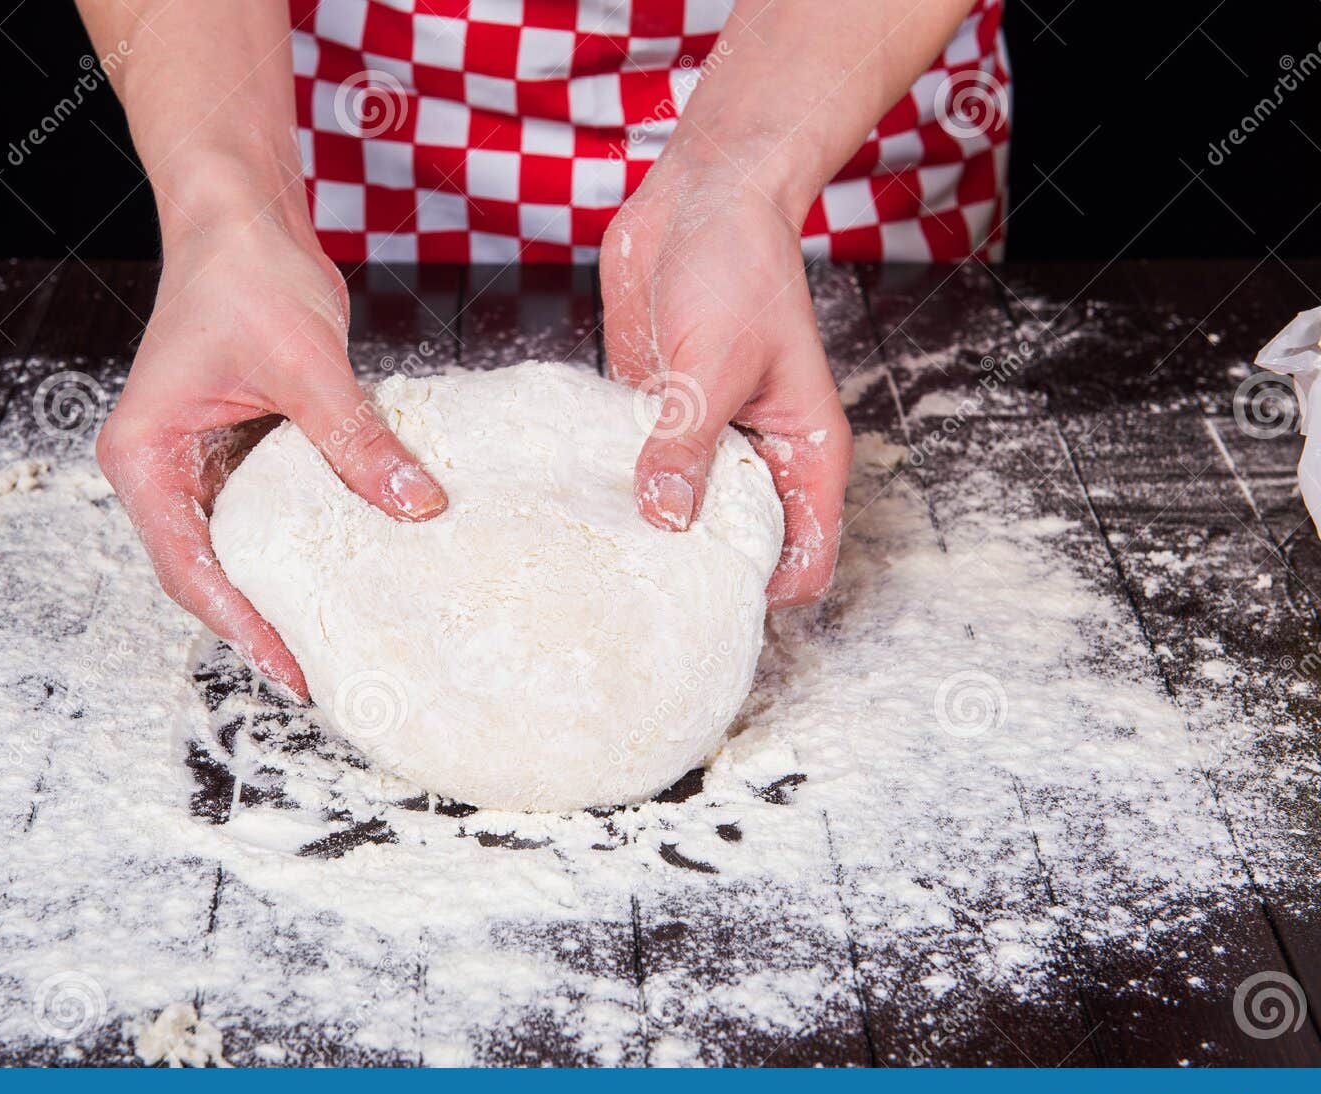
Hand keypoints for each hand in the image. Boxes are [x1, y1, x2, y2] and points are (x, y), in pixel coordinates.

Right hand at [96, 214, 446, 699]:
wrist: (242, 217)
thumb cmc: (245, 274)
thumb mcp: (305, 363)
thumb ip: (354, 439)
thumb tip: (416, 505)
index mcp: (146, 457)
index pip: (189, 567)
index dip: (240, 626)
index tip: (291, 669)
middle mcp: (162, 471)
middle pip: (209, 571)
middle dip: (262, 622)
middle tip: (325, 673)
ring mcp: (199, 464)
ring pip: (241, 548)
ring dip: (285, 588)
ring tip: (340, 639)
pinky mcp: (239, 451)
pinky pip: (271, 513)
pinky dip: (308, 541)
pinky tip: (352, 568)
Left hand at [601, 143, 851, 606]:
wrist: (700, 199)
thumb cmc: (737, 266)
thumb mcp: (714, 359)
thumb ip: (687, 441)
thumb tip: (666, 517)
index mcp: (802, 450)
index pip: (807, 554)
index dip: (769, 591)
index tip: (710, 605)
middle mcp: (757, 455)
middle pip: (739, 547)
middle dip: (697, 573)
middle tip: (638, 598)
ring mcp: (706, 440)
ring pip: (683, 515)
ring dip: (647, 535)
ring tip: (596, 564)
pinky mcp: (658, 418)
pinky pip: (638, 474)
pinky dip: (613, 492)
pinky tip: (573, 511)